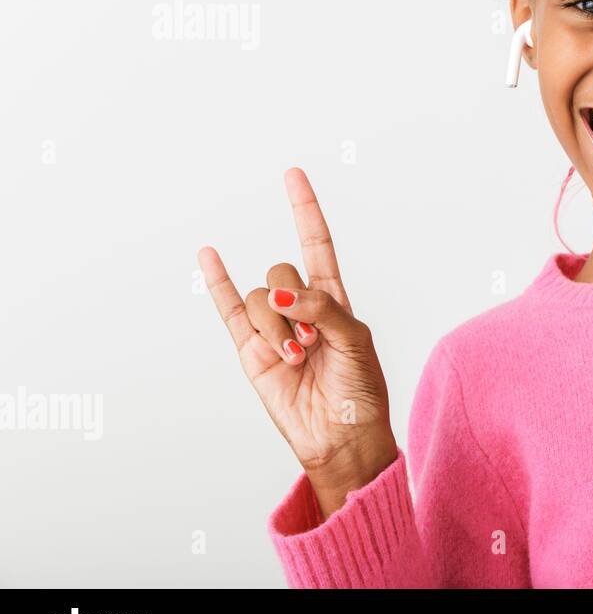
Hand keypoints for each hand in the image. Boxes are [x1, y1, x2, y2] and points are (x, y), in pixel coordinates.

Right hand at [199, 168, 396, 515]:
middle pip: (282, 272)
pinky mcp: (250, 351)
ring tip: (296, 358)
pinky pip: (229, 310)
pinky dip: (217, 283)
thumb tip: (283, 294)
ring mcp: (273, 328)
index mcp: (334, 300)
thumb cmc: (360, 391)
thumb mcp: (357, 343)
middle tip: (312, 340)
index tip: (293, 174)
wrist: (341, 439)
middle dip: (294, 301)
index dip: (305, 210)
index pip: (317, 245)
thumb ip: (324, 310)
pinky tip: (210, 255)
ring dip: (276, 327)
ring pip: (260, 300)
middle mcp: (300, 307)